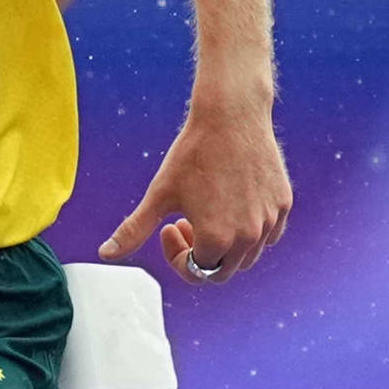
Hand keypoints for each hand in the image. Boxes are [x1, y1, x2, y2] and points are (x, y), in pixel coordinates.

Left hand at [99, 89, 292, 286]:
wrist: (231, 115)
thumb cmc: (192, 153)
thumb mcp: (159, 194)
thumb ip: (133, 230)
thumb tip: (105, 254)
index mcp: (216, 239)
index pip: (196, 272)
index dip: (177, 256)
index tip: (170, 228)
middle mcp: (248, 236)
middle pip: (223, 270)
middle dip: (201, 254)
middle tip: (187, 222)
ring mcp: (270, 221)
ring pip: (248, 255)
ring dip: (226, 245)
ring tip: (209, 212)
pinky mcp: (283, 204)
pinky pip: (269, 234)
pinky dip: (250, 231)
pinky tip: (234, 205)